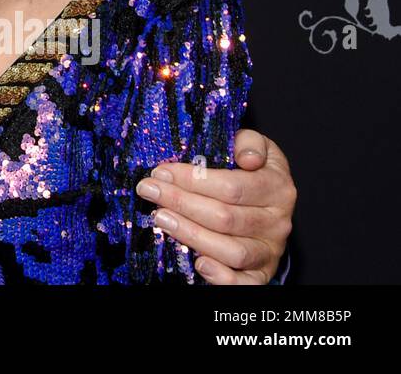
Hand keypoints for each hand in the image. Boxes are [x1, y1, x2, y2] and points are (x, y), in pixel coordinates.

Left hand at [135, 129, 294, 283]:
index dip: (193, 180)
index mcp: (277, 188)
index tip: (161, 172)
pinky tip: (199, 263)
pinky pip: (244, 283)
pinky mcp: (261, 273)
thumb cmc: (254, 171)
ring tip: (161, 219)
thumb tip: (246, 158)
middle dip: (181, 203)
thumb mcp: (258, 148)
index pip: (232, 186)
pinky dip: (222, 277)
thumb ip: (250, 142)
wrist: (272, 204)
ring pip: (231, 250)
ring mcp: (269, 250)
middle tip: (150, 191)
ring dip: (192, 235)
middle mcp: (277, 222)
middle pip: (225, 218)